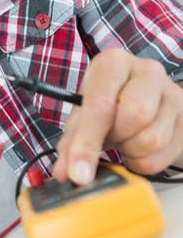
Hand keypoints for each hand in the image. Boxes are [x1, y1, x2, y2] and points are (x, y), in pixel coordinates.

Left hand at [53, 50, 182, 184]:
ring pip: (152, 139)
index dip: (87, 142)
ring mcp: (172, 94)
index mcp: (114, 63)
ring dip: (130, 151)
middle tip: (108, 137)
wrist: (142, 96)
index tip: (78, 173)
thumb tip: (64, 173)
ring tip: (123, 140)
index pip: (101, 104)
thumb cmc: (107, 102)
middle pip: (135, 116)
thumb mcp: (83, 113)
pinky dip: (143, 162)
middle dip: (115, 138)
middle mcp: (148, 71)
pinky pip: (162, 156)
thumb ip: (71, 142)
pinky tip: (136, 149)